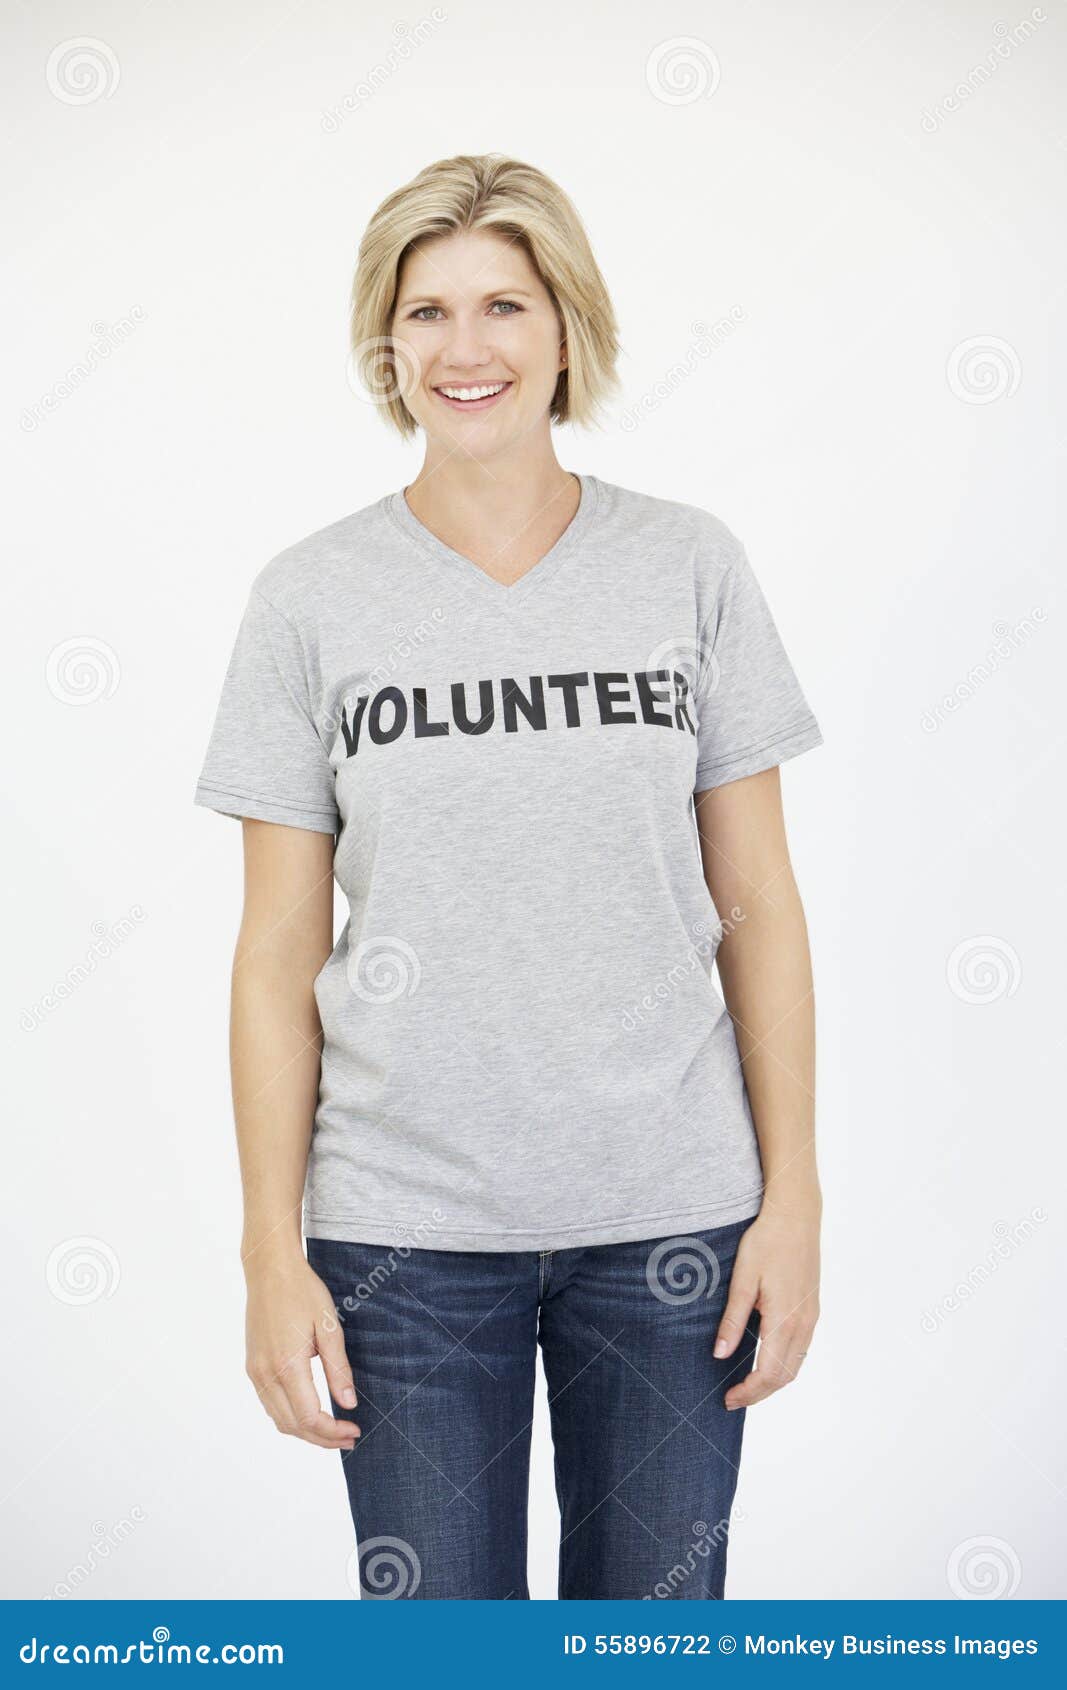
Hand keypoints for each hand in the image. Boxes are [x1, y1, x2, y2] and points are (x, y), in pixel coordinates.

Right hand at [244, 1253, 360, 1447]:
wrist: (269, 1269)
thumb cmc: (302, 1291)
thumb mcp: (329, 1326)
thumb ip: (338, 1368)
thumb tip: (348, 1404)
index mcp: (286, 1365)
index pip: (310, 1418)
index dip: (333, 1432)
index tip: (354, 1429)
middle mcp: (265, 1374)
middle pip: (293, 1425)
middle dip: (322, 1438)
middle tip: (349, 1437)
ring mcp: (255, 1371)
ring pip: (279, 1419)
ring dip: (305, 1431)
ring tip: (332, 1430)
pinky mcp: (252, 1366)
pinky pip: (270, 1404)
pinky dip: (290, 1416)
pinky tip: (309, 1411)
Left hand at [713, 1202, 820, 1409]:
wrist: (796, 1216)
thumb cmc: (767, 1242)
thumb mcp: (742, 1279)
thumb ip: (732, 1320)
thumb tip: (720, 1354)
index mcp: (785, 1320)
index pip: (769, 1373)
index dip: (749, 1392)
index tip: (728, 1399)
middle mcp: (803, 1324)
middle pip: (785, 1376)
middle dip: (760, 1393)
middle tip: (733, 1398)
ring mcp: (811, 1317)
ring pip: (796, 1364)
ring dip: (773, 1380)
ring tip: (747, 1384)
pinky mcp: (812, 1309)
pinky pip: (801, 1348)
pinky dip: (784, 1364)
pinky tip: (765, 1358)